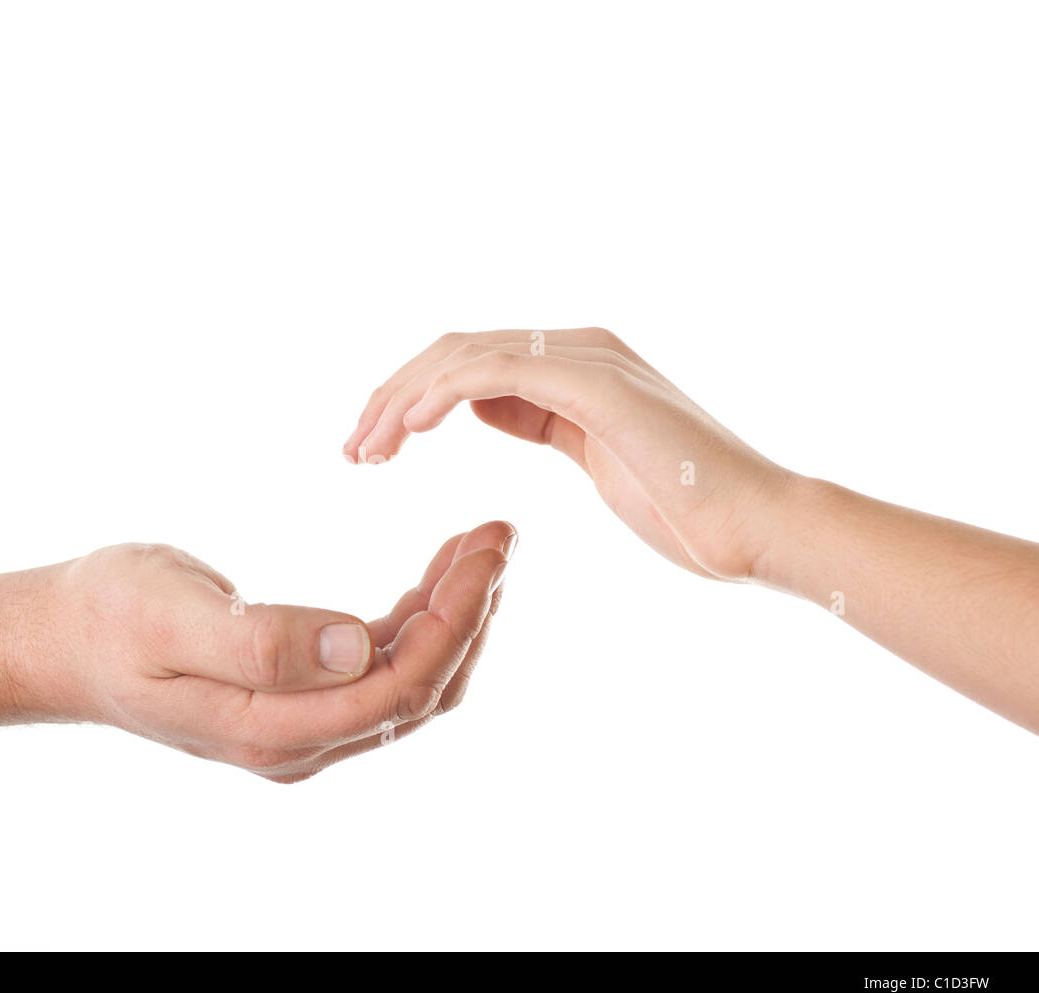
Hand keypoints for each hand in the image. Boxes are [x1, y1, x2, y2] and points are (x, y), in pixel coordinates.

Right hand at [35, 522, 514, 781]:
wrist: (60, 639)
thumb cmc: (108, 618)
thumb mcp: (174, 616)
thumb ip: (265, 641)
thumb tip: (360, 646)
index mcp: (273, 727)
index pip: (397, 688)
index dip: (453, 625)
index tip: (483, 553)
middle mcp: (297, 738)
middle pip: (417, 689)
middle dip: (469, 614)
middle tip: (499, 536)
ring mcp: (298, 721)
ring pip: (405, 678)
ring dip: (450, 616)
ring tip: (481, 545)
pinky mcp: (294, 695)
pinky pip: (376, 665)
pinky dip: (415, 619)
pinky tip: (433, 575)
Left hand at [344, 328, 792, 580]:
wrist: (758, 526)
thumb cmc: (687, 508)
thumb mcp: (596, 457)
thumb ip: (546, 422)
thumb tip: (488, 405)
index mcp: (575, 364)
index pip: (468, 364)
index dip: (409, 401)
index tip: (370, 450)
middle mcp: (579, 347)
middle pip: (455, 351)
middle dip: (392, 398)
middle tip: (353, 451)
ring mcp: (589, 359)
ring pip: (464, 355)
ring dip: (403, 400)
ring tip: (366, 450)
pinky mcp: (596, 384)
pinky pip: (496, 370)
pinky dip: (442, 394)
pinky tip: (409, 432)